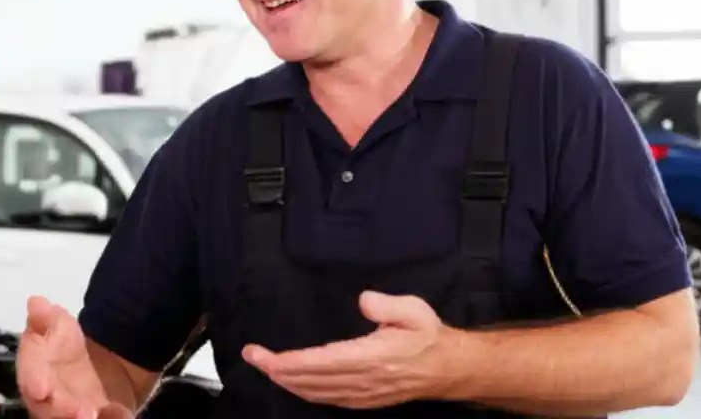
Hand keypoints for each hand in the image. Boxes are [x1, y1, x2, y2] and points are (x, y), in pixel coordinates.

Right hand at [16, 296, 128, 418]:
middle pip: (49, 409)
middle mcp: (51, 399)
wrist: (99, 364)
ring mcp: (72, 412)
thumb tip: (36, 302)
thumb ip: (47, 318)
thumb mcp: (59, 325)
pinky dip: (112, 417)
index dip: (33, 382)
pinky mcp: (98, 418)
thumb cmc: (68, 345)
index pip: (30, 378)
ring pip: (68, 418)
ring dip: (78, 417)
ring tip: (92, 414)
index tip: (40, 389)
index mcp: (36, 374)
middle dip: (60, 410)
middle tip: (79, 411)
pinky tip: (117, 412)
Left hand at [241, 291, 464, 408]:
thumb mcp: (413, 310)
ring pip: (315, 393)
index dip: (288, 361)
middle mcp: (363, 380)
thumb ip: (387, 305)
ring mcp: (363, 394)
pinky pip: (327, 399)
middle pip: (310, 380)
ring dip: (287, 382)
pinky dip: (305, 392)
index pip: (319, 362)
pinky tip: (293, 385)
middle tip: (252, 357)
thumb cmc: (428, 335)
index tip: (264, 356)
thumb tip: (363, 300)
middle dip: (277, 370)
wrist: (448, 368)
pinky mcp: (364, 400)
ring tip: (265, 368)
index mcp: (371, 357)